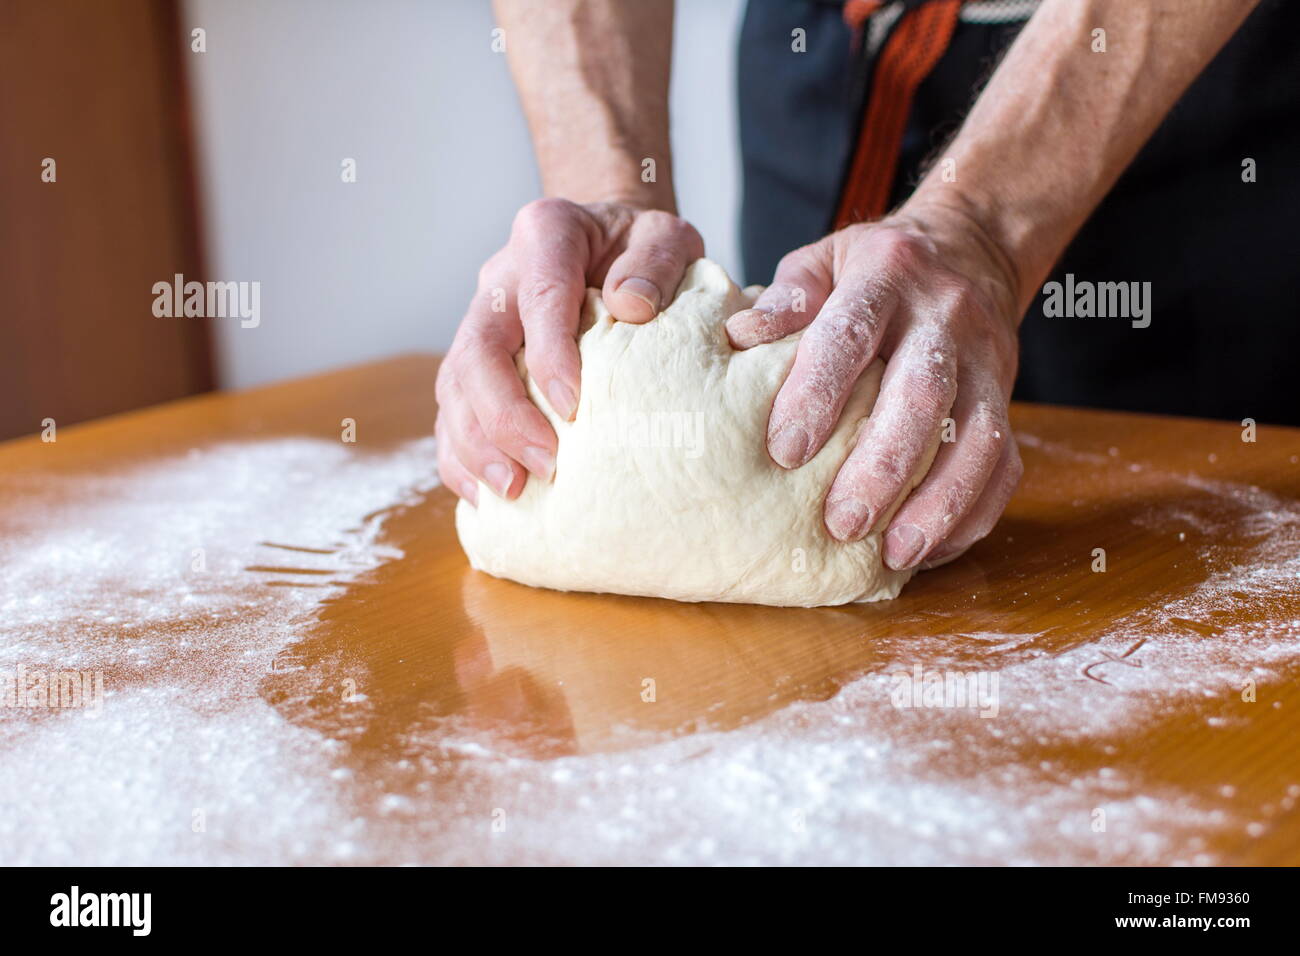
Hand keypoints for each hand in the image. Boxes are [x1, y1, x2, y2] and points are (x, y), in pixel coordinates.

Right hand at [437, 198, 703, 505]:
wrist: (612, 238)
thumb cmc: (643, 246)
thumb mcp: (667, 236)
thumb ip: (656, 263)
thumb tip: (631, 306)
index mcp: (545, 235)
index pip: (539, 295)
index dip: (548, 354)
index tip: (573, 407)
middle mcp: (500, 278)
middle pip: (478, 350)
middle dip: (503, 416)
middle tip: (545, 465)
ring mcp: (479, 320)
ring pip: (454, 385)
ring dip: (476, 444)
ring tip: (512, 491)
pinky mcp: (474, 362)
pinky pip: (450, 410)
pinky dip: (461, 456)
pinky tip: (486, 496)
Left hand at [726, 200, 1023, 570]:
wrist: (972, 244)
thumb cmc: (877, 266)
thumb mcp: (825, 259)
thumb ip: (787, 298)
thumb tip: (740, 335)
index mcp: (885, 275)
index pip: (850, 333)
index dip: (819, 392)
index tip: (785, 450)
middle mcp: (944, 317)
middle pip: (923, 394)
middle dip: (883, 464)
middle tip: (841, 521)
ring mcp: (987, 359)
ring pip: (979, 436)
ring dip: (939, 502)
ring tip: (896, 554)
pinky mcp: (1009, 397)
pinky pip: (1006, 463)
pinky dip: (972, 513)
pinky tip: (932, 550)